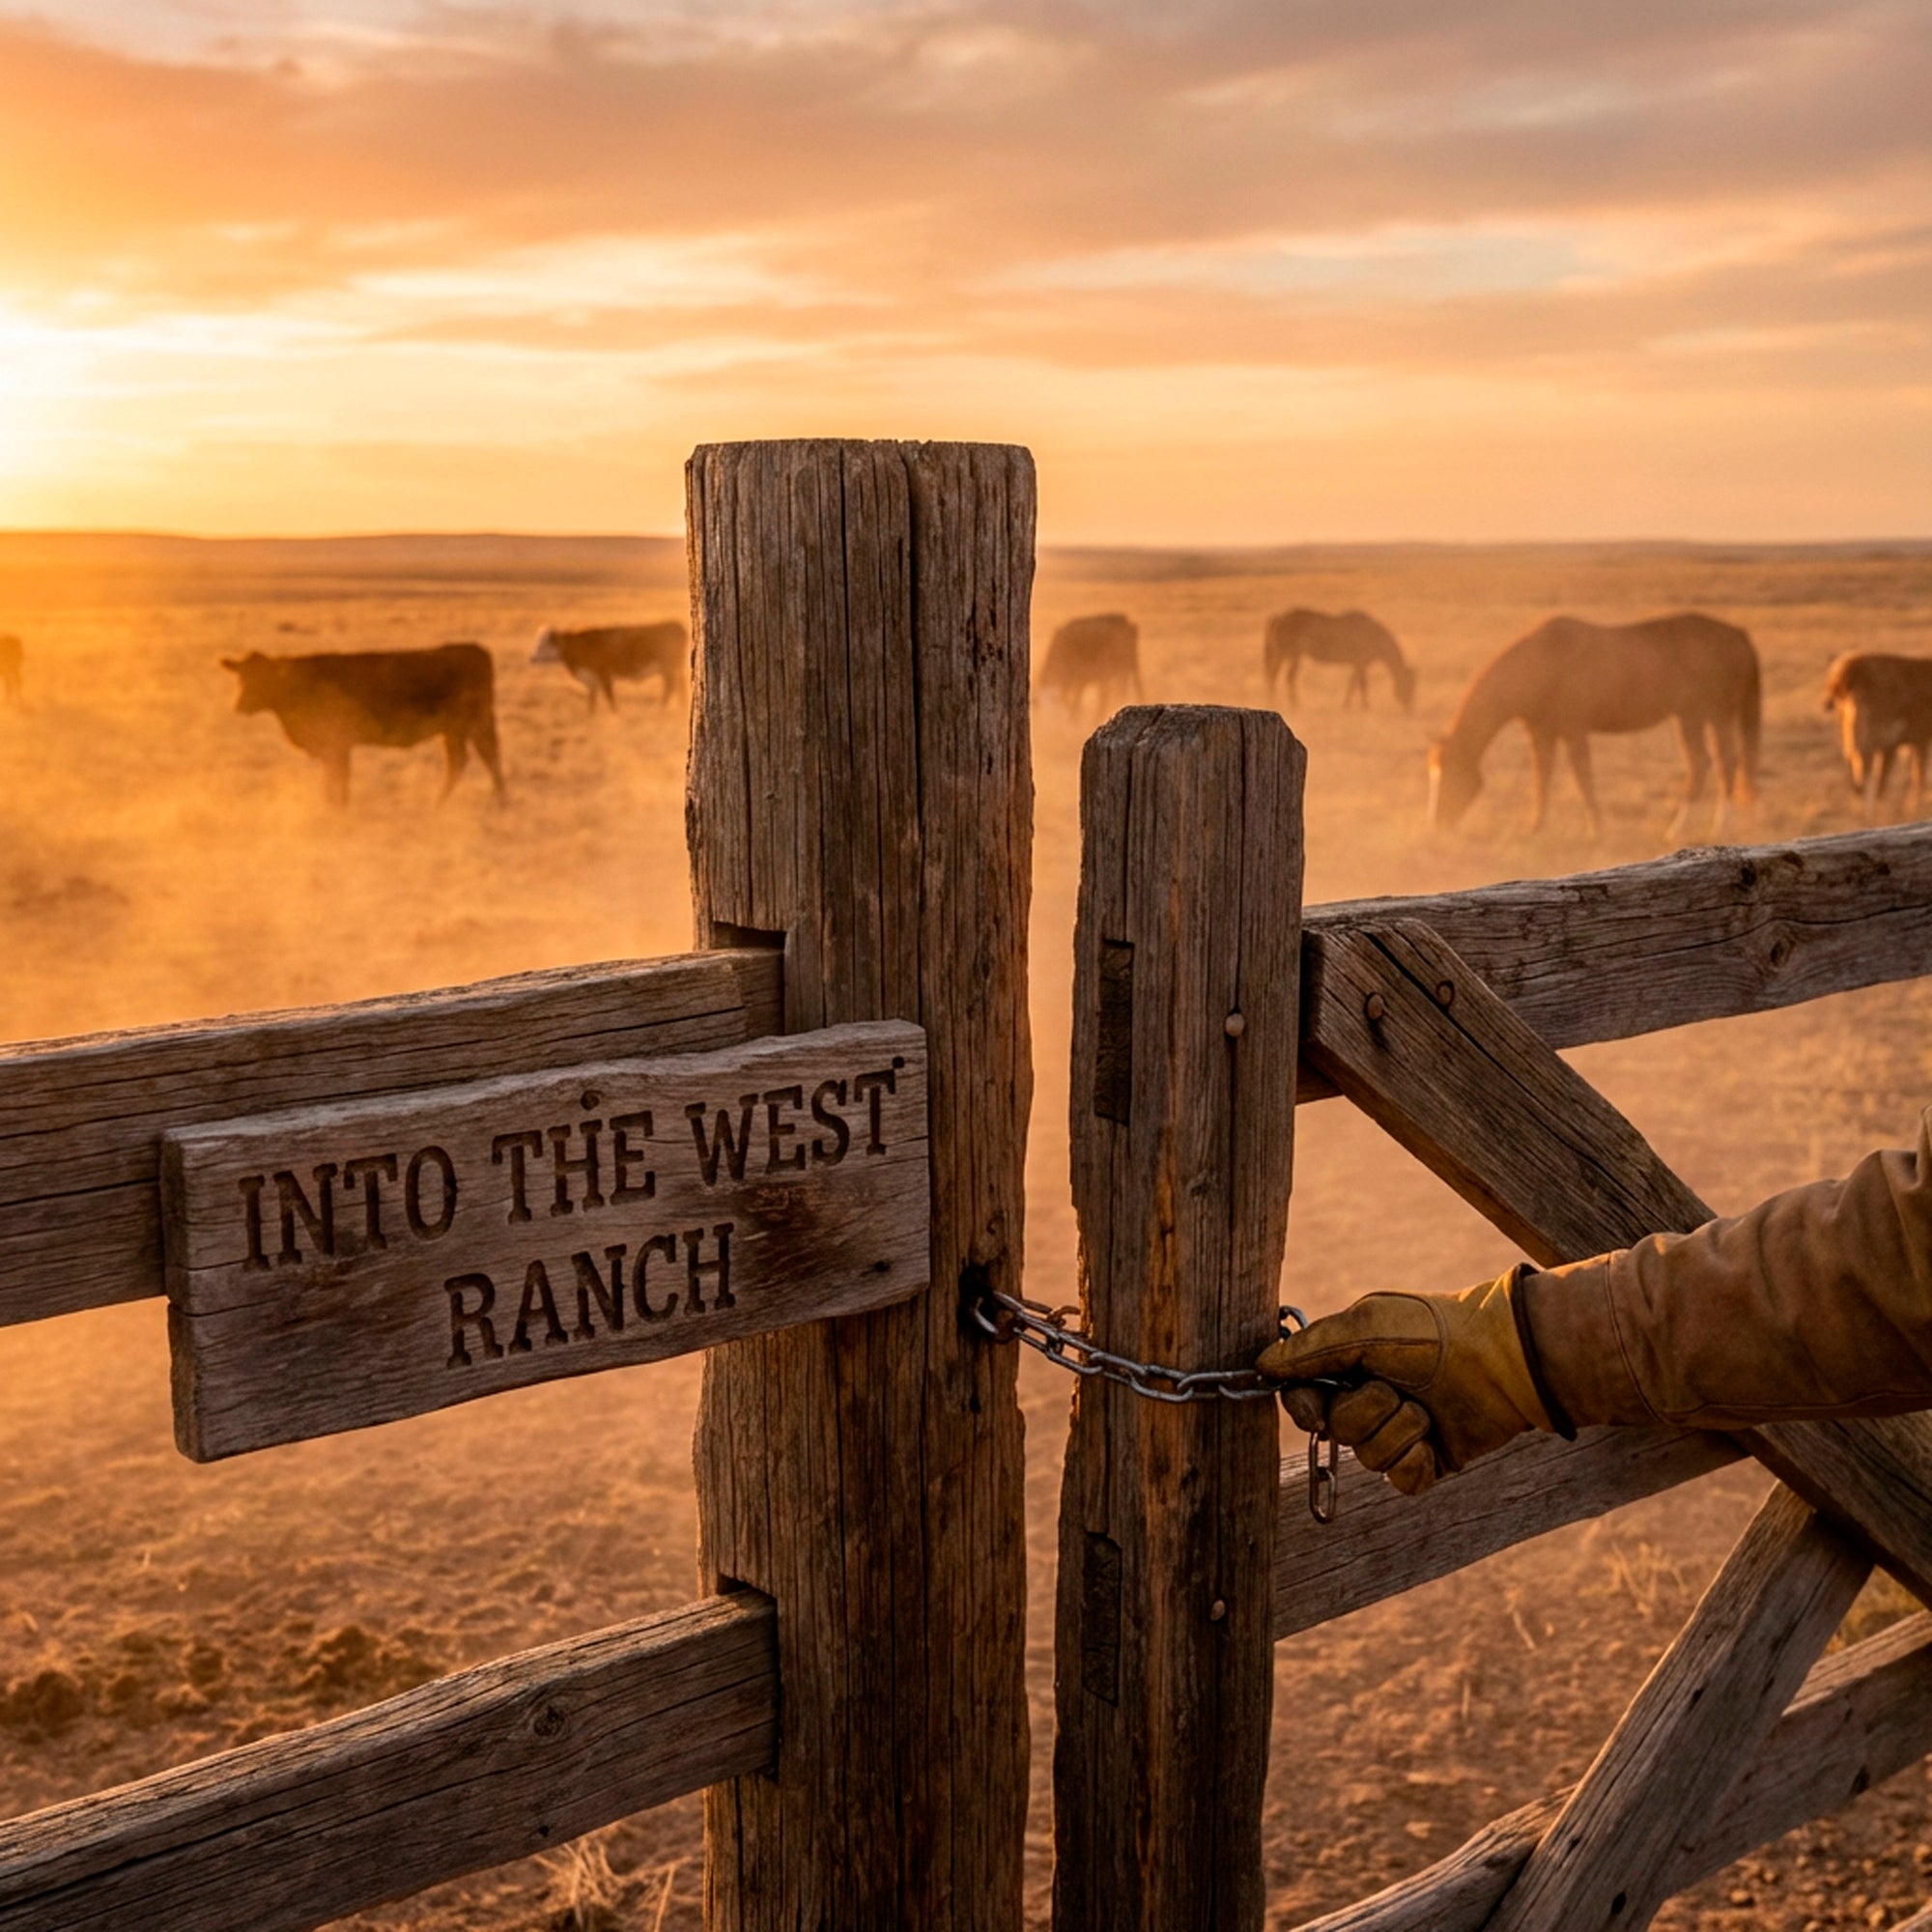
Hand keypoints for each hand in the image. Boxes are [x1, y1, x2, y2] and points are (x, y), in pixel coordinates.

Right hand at [1255, 1272, 1554, 1495]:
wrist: (1501, 1360)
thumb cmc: (1432, 1331)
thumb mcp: (1366, 1326)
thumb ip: (1312, 1348)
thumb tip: (1262, 1364)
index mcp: (1348, 1366)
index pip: (1302, 1399)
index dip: (1304, 1407)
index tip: (1315, 1405)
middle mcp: (1368, 1400)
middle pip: (1335, 1431)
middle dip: (1364, 1412)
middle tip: (1394, 1388)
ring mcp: (1398, 1433)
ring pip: (1368, 1458)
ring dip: (1398, 1431)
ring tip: (1426, 1408)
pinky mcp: (1426, 1462)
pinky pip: (1399, 1482)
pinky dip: (1415, 1462)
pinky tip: (1433, 1441)